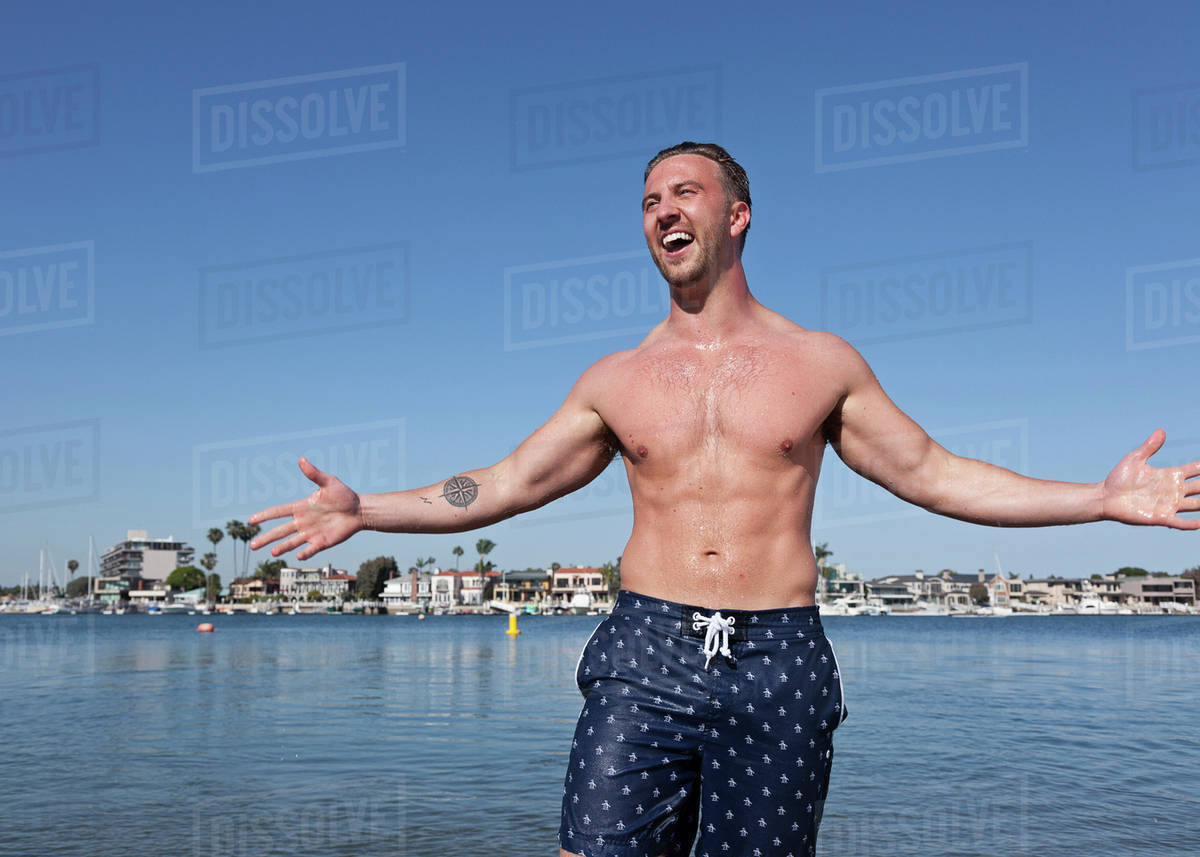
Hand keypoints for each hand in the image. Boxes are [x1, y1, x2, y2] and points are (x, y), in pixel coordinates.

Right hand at [248, 457, 364, 559]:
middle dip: (266, 538)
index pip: (278, 512)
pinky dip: (305, 553)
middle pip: (280, 531)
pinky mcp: (322, 542)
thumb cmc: (344, 495)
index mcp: (301, 507)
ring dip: (282, 547)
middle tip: (252, 546)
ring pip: (292, 542)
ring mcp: (312, 533)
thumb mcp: (329, 482)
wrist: (360, 510)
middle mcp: (303, 522)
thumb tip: (301, 459)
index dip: (264, 515)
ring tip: (272, 553)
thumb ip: (314, 473)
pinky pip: (311, 549)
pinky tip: (298, 556)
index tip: (251, 520)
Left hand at [1101, 430, 1199, 528]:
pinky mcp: (1160, 517)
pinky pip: (1180, 522)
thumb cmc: (1119, 478)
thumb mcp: (1135, 459)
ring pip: (1197, 505)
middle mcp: (1173, 491)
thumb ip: (1149, 447)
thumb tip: (1161, 431)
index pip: (1195, 470)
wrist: (1105, 497)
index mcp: (1170, 476)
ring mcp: (1169, 504)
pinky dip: (1192, 524)